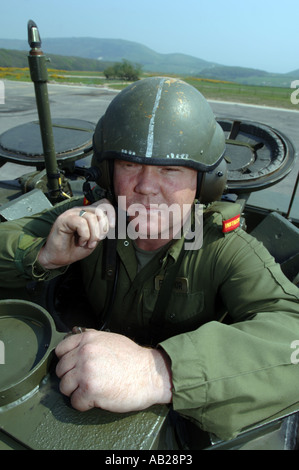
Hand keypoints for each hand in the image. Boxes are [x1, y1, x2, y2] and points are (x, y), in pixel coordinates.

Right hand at [38, 199, 114, 268]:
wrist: (59, 258)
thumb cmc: (75, 248)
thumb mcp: (94, 239)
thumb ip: (102, 230)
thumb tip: (111, 224)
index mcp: (88, 213)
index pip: (104, 204)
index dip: (111, 213)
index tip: (112, 227)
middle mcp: (81, 211)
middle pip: (100, 211)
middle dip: (102, 228)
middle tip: (97, 240)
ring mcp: (72, 214)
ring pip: (91, 217)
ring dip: (93, 235)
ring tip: (87, 243)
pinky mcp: (64, 219)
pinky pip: (81, 223)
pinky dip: (84, 235)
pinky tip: (80, 241)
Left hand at [55, 329, 172, 412]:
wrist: (150, 374)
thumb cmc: (133, 358)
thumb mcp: (110, 339)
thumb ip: (91, 339)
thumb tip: (75, 340)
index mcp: (88, 339)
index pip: (60, 350)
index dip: (66, 360)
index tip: (73, 367)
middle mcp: (84, 353)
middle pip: (61, 370)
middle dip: (71, 377)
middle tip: (84, 381)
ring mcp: (85, 372)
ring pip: (64, 387)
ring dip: (75, 392)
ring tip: (90, 390)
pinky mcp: (90, 390)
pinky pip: (75, 402)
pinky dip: (84, 404)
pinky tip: (96, 399)